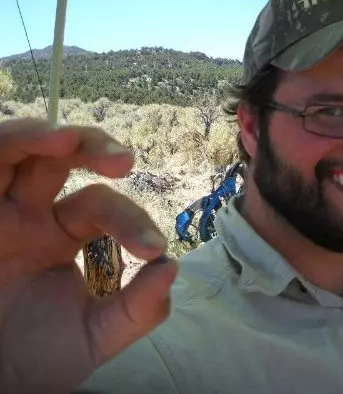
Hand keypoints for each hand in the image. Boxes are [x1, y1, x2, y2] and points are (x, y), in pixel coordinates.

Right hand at [0, 118, 177, 393]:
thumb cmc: (34, 358)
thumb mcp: (94, 336)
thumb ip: (136, 308)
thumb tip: (172, 267)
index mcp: (64, 232)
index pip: (102, 206)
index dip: (131, 222)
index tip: (153, 249)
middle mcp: (30, 212)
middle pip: (61, 158)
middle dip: (92, 147)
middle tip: (124, 160)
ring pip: (13, 152)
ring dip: (36, 137)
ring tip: (64, 139)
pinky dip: (0, 150)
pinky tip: (20, 147)